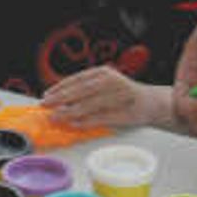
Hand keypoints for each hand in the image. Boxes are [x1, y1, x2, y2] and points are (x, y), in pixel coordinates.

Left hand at [41, 65, 165, 128]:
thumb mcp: (103, 86)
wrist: (150, 103)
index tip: (46, 95)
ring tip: (56, 116)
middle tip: (46, 106)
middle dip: (62, 98)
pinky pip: (102, 117)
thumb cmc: (122, 95)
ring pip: (90, 104)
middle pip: (82, 90)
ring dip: (71, 111)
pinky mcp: (126, 112)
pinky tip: (74, 124)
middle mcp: (112, 81)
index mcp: (104, 73)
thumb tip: (58, 100)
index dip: (60, 87)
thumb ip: (84, 91)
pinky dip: (86, 121)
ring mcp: (120, 96)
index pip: (78, 78)